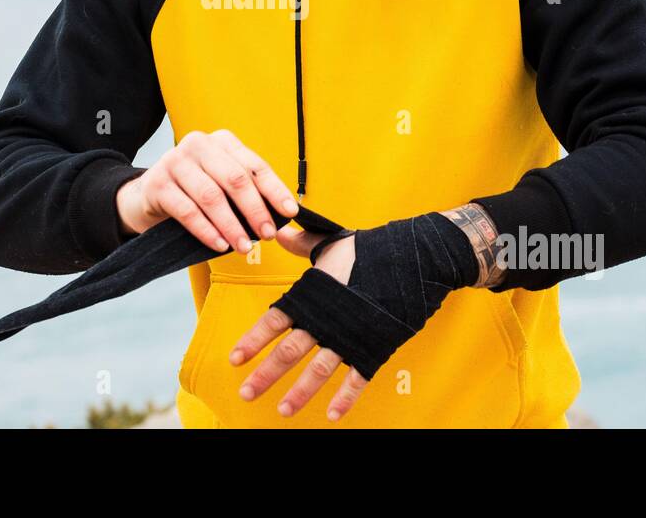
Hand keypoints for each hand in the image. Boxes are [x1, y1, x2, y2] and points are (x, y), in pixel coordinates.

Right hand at [114, 129, 298, 253]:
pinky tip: (219, 245)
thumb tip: (280, 215)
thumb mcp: (221, 181)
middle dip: (255, 210)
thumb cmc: (194, 190)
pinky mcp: (158, 183)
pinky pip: (187, 211)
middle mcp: (199, 145)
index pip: (254, 166)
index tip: (290, 212)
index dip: (274, 190)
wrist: (148, 195)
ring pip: (211, 196)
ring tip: (244, 246)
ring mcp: (176, 162)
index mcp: (222, 141)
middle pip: (235, 179)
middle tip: (266, 234)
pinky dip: (206, 230)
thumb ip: (247, 190)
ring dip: (231, 225)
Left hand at [229, 223, 369, 420]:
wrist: (412, 260)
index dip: (253, 340)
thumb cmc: (368, 250)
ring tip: (283, 411)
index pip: (274, 321)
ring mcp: (349, 336)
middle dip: (265, 374)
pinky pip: (357, 378)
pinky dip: (345, 398)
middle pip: (288, 352)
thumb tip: (278, 230)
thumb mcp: (330, 243)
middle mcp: (325, 319)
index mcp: (310, 296)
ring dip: (299, 392)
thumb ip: (302, 243)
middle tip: (246, 393)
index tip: (234, 359)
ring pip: (318, 370)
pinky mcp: (374, 347)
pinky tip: (332, 415)